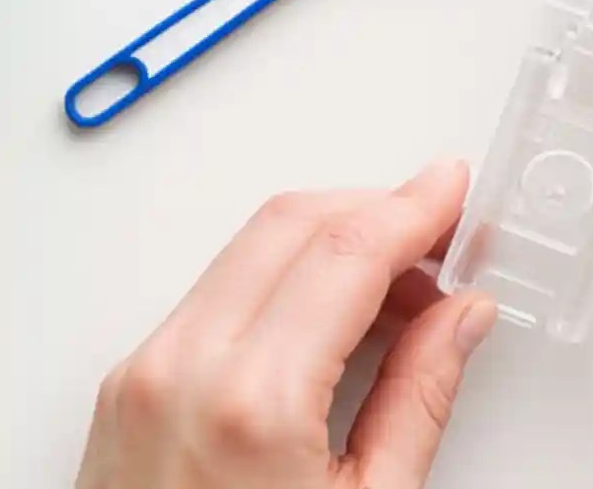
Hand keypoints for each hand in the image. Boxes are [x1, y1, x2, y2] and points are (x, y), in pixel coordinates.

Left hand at [76, 160, 497, 488]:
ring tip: (404, 290)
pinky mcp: (131, 384)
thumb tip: (461, 320)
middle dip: (377, 208)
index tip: (454, 190)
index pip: (347, 251)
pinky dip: (289, 277)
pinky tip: (339, 315)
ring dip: (335, 241)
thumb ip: (420, 399)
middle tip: (442, 233)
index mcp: (252, 402)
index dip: (414, 208)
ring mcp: (145, 372)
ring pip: (252, 247)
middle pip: (293, 223)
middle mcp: (182, 368)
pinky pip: (220, 289)